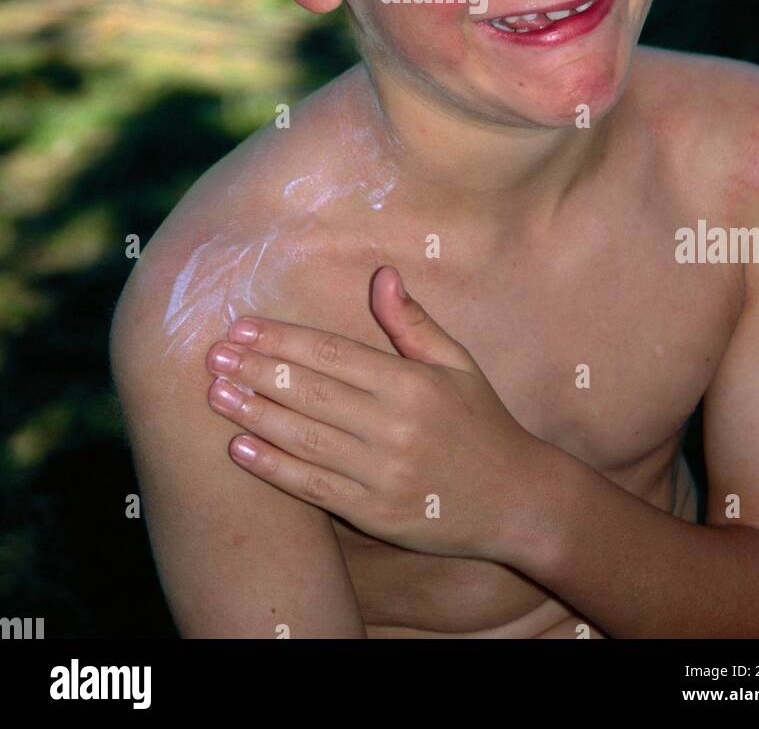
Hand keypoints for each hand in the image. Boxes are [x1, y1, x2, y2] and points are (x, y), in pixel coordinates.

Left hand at [204, 266, 549, 561]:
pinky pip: (314, 487)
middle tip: (212, 356)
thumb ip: (413, 321)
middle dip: (256, 371)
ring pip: (305, 439)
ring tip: (215, 395)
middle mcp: (395, 426)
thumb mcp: (457, 363)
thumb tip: (381, 273)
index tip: (242, 327)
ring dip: (255, 414)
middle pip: (311, 393)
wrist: (518, 500)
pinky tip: (241, 448)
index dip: (282, 340)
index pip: (333, 354)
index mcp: (412, 384)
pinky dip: (273, 468)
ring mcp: (384, 473)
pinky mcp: (376, 513)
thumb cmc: (482, 422)